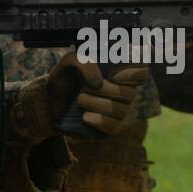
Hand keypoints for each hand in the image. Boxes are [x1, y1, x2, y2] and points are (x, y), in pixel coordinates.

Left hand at [15, 52, 148, 138]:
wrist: (51, 100)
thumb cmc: (65, 77)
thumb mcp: (69, 62)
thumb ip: (84, 63)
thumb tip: (98, 82)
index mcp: (120, 73)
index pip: (142, 73)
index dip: (134, 74)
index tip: (113, 74)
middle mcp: (124, 92)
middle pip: (130, 93)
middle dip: (106, 90)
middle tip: (84, 89)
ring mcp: (119, 112)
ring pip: (121, 110)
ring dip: (98, 104)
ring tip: (79, 100)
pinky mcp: (110, 129)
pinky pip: (114, 128)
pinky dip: (99, 121)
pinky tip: (85, 117)